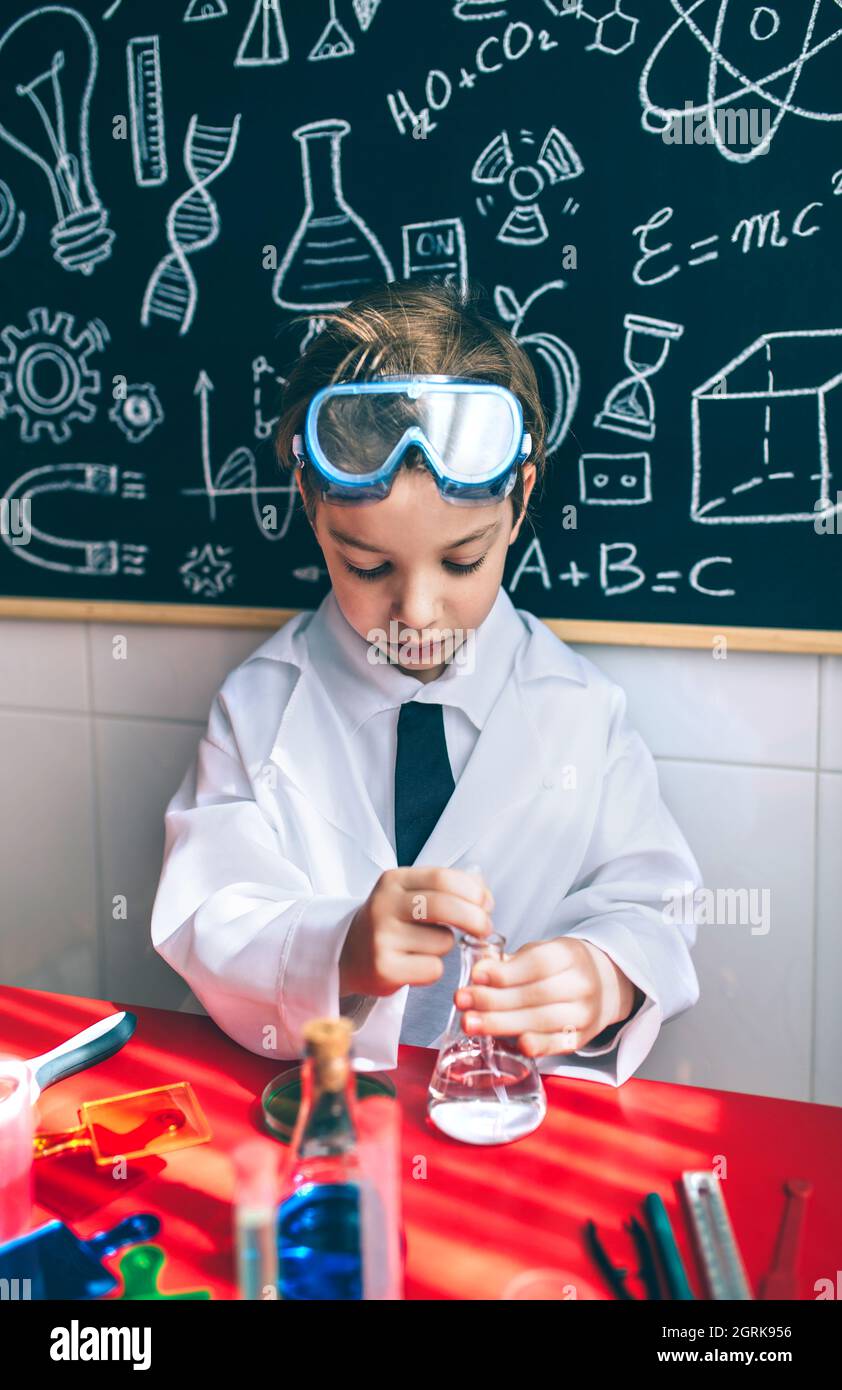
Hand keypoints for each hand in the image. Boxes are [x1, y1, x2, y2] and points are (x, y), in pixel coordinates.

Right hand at [339, 866, 494, 998]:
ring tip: (427, 947)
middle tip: (485, 929)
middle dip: (475, 919)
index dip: (473, 891)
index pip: (443, 877)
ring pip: (443, 941)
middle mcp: (384, 905)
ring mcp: (381, 937)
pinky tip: (417, 965)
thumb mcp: (412, 895)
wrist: (350, 956)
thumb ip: (449, 889)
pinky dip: (435, 970)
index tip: (486, 904)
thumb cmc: (393, 923)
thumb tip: (485, 896)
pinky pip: (433, 969)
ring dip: (447, 947)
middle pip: (444, 906)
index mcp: (393, 880)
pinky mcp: (384, 968)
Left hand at [453, 936, 641, 1057]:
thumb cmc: (561, 966)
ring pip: (542, 1021)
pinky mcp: (583, 1038)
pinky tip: (514, 1045)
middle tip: (461, 1001)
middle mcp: (582, 984)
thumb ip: (510, 961)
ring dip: (502, 1024)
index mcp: (570, 954)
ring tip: (470, 1023)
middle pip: (535, 995)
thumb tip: (478, 968)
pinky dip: (537, 1045)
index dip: (505, 972)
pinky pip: (559, 1044)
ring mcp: (585, 1014)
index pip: (537, 964)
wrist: (605, 984)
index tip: (475, 975)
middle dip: (494, 1000)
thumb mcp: (541, 951)